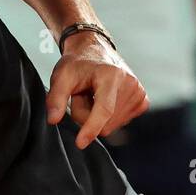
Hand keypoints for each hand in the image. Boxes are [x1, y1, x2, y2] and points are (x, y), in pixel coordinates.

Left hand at [45, 32, 148, 148]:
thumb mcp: (61, 76)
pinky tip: (104, 99)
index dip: (91, 129)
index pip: (103, 110)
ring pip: (111, 125)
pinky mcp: (142, 101)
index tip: (80, 143)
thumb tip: (53, 120)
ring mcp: (139, 93)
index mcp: (111, 75)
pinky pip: (120, 122)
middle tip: (81, 96)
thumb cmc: (77, 64)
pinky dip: (108, 116)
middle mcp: (130, 83)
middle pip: (105, 122)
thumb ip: (55, 98)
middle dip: (87, 116)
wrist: (94, 51)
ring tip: (93, 96)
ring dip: (97, 116)